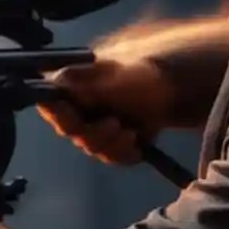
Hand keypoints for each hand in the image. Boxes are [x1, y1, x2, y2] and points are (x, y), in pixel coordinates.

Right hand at [37, 58, 171, 164]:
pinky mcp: (119, 138)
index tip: (76, 120)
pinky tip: (136, 144)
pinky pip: (111, 155)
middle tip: (113, 125)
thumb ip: (72, 81)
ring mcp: (101, 121)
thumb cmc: (146, 72)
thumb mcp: (108, 73)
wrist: (187, 85)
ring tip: (130, 133)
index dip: (58, 115)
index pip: (48, 103)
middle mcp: (82, 102)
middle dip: (91, 133)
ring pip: (90, 145)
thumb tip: (41, 85)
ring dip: (110, 144)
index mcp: (73, 82)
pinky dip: (123, 153)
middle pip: (68, 130)